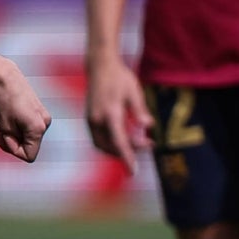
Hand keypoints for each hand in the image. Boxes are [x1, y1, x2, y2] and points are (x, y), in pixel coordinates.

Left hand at [0, 63, 52, 162]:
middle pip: (28, 146)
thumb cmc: (3, 101)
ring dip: (13, 135)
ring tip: (1, 124)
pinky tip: (7, 119)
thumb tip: (20, 145)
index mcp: (39, 129)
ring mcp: (43, 117)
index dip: (12, 149)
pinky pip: (28, 128)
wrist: (6, 78)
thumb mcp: (5, 127)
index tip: (3, 135)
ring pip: (27, 138)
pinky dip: (16, 128)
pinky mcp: (39, 112)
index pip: (28, 156)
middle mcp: (45, 124)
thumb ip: (13, 141)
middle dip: (12, 142)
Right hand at [83, 55, 155, 173]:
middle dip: (127, 152)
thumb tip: (148, 127)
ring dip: (118, 149)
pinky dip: (112, 142)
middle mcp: (97, 119)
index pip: (119, 142)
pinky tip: (126, 136)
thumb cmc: (120, 77)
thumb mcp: (134, 92)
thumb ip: (140, 111)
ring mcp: (91, 119)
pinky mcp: (90, 118)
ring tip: (138, 143)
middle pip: (110, 147)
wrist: (100, 66)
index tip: (133, 171)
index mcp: (110, 113)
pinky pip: (99, 138)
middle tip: (149, 144)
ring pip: (102, 145)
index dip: (127, 158)